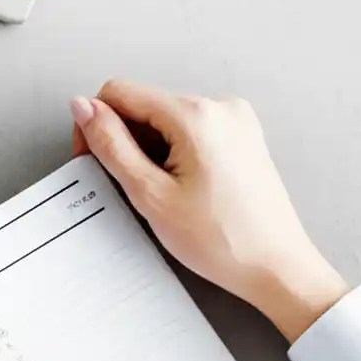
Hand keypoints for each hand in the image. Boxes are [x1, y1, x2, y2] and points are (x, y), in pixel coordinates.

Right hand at [69, 80, 348, 341]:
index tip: (93, 158)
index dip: (95, 124)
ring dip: (149, 150)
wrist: (278, 268)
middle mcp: (220, 107)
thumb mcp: (149, 194)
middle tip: (130, 186)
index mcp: (196, 115)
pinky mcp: (241, 136)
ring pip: (164, 119)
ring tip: (163, 192)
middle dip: (124, 140)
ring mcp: (235, 120)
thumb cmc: (223, 241)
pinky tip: (181, 187)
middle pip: (143, 105)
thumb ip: (111, 144)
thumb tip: (82, 107)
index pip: (119, 92)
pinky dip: (173, 153)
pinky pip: (189, 130)